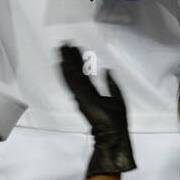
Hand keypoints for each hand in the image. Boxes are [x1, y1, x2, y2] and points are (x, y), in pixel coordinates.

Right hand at [58, 45, 135, 175]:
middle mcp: (83, 93)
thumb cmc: (117, 120)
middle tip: (64, 44)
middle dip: (70, 58)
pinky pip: (72, 83)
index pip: (82, 75)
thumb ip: (112, 84)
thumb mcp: (117, 98)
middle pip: (75, 72)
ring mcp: (80, 96)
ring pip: (71, 75)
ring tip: (61, 49)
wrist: (114, 135)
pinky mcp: (80, 98)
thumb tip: (108, 69)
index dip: (78, 62)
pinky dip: (66, 72)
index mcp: (91, 93)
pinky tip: (61, 63)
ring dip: (66, 62)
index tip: (74, 49)